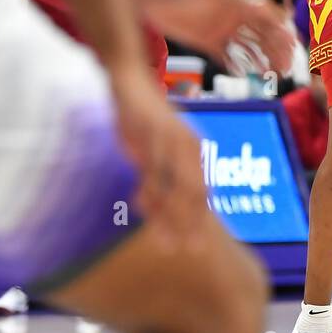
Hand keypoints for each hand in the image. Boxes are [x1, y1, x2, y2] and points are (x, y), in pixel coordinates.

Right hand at [109, 61, 207, 237]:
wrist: (130, 81)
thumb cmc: (144, 119)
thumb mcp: (156, 148)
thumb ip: (160, 174)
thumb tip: (156, 206)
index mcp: (193, 151)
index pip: (200, 193)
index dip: (198, 220)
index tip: (195, 247)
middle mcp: (188, 147)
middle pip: (193, 193)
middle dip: (190, 224)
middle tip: (186, 250)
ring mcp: (170, 140)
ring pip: (173, 185)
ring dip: (170, 216)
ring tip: (165, 242)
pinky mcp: (151, 133)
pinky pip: (152, 168)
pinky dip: (149, 192)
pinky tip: (143, 209)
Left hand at [136, 0, 295, 75]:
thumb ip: (235, 0)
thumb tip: (262, 8)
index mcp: (240, 0)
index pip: (269, 18)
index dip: (283, 33)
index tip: (294, 48)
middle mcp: (234, 16)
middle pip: (263, 35)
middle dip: (276, 51)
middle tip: (284, 69)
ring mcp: (221, 29)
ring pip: (248, 48)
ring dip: (261, 60)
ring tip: (271, 75)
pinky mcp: (206, 41)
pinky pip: (227, 57)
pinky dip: (237, 66)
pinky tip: (245, 76)